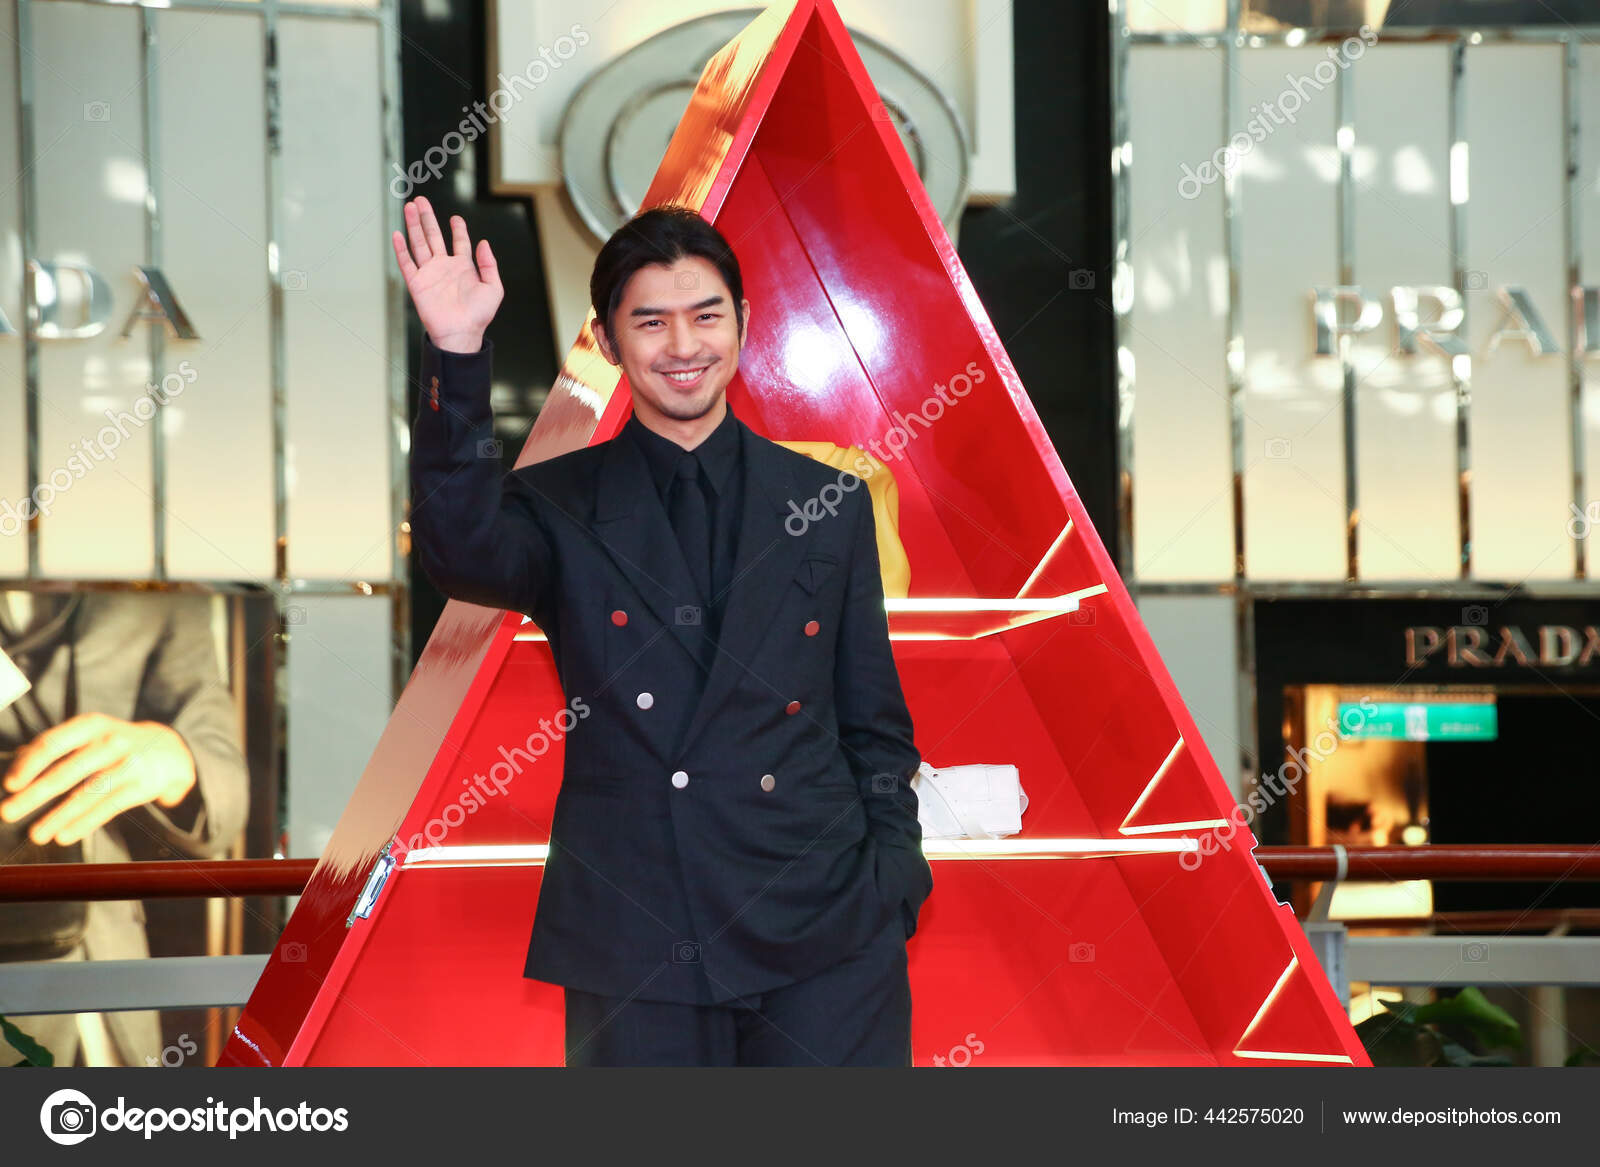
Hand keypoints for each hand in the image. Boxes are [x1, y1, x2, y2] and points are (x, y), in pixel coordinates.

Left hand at [0, 713, 197, 846]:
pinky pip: (107, 808)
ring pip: (86, 794)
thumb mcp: (92, 734)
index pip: (54, 743)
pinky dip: (84, 824)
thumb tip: (18, 762)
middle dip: (34, 795)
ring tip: (37, 834)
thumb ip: (58, 746)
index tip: (11, 784)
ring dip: (57, 817)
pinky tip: (65, 835)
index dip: (29, 765)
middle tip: (9, 812)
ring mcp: (129, 763)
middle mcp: (111, 741)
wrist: (171, 750)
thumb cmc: (118, 743)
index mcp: (92, 725)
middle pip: (66, 771)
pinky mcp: (142, 786)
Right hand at [392, 195, 503, 352]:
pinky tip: (397, 234)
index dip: (458, 229)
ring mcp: (429, 274)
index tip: (455, 218)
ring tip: (410, 207)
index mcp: (463, 267)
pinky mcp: (417, 283)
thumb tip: (483, 243)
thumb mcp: (494, 288)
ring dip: (413, 225)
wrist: (461, 333)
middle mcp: (444, 267)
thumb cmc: (479, 315)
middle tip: (421, 201)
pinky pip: (407, 263)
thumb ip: (490, 264)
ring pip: (419, 244)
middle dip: (427, 218)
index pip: (459, 242)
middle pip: (433, 236)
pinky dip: (401, 249)